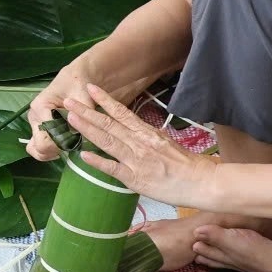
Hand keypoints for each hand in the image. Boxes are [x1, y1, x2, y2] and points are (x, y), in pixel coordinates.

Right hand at [24, 55, 98, 160]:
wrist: (77, 78)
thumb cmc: (80, 84)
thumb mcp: (84, 96)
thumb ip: (85, 115)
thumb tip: (85, 136)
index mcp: (40, 107)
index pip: (46, 139)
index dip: (63, 145)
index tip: (77, 140)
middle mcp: (34, 116)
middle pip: (39, 146)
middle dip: (58, 150)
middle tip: (74, 145)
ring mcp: (35, 123)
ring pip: (36, 149)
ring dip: (53, 152)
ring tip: (69, 146)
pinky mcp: (39, 128)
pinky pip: (39, 147)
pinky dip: (51, 151)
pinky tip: (65, 145)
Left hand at [58, 82, 218, 206]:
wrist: (202, 182)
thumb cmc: (187, 164)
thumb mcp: (165, 143)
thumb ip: (146, 137)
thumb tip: (131, 131)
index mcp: (147, 133)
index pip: (122, 113)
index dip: (104, 101)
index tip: (90, 89)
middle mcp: (139, 143)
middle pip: (109, 124)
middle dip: (87, 112)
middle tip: (68, 102)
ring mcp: (136, 160)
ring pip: (107, 142)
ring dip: (87, 129)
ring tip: (71, 119)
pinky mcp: (135, 179)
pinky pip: (113, 168)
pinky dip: (97, 161)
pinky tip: (83, 154)